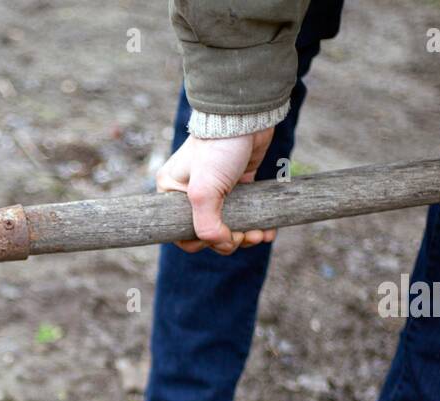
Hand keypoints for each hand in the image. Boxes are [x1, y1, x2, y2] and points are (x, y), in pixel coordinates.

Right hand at [155, 128, 276, 253]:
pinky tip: (267, 230)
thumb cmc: (217, 149)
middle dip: (229, 240)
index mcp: (171, 193)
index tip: (223, 240)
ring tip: (259, 234)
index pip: (181, 232)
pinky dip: (256, 222)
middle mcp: (190, 193)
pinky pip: (245, 211)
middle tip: (245, 236)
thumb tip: (221, 245)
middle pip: (208, 232)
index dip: (203, 243)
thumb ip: (207, 225)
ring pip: (229, 225)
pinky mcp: (237, 184)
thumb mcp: (204, 191)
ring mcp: (215, 189)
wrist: (245, 117)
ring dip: (245, 235)